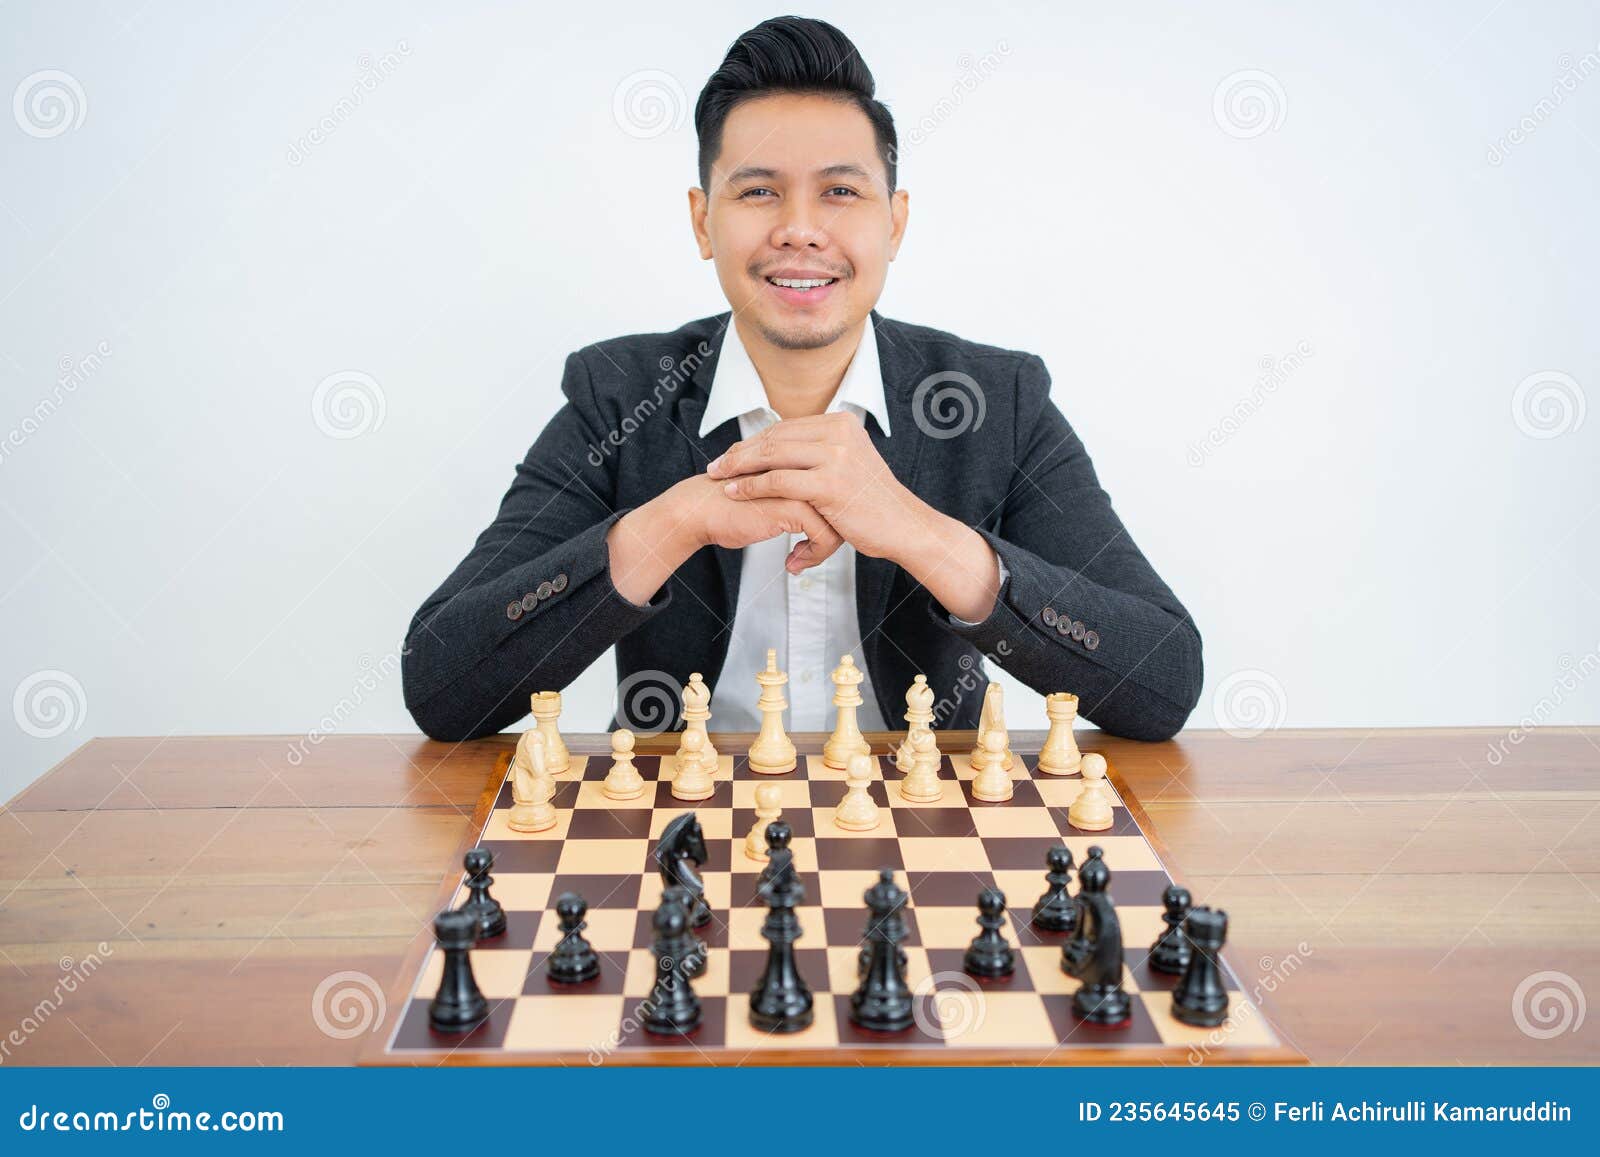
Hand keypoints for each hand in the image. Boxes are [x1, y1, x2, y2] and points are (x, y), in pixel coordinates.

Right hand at [605, 474, 841, 605]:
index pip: (838, 491)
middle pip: (843, 505)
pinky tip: (792, 564)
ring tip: (801, 560)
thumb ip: (797, 498)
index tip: (817, 543)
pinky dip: (813, 554)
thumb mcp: (772, 498)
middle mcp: (804, 468)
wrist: (700, 509)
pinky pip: (823, 535)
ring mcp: (801, 484)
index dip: (833, 521)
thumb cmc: (732, 507)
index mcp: (801, 460)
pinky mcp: (793, 505)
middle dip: (834, 536)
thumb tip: (828, 522)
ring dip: (824, 549)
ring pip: (837, 521)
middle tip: (812, 555)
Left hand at [705, 413, 1002, 619]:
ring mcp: (836, 455)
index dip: (753, 441)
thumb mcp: (849, 464)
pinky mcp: (830, 482)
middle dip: (740, 452)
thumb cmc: (874, 503)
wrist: (904, 526)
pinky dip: (751, 486)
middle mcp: (839, 432)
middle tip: (715, 466)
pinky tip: (735, 493)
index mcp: (842, 423)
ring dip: (739, 467)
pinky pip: (778, 480)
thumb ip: (822, 452)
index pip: (785, 427)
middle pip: (774, 437)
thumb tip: (788, 448)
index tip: (731, 455)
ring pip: (772, 455)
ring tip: (718, 478)